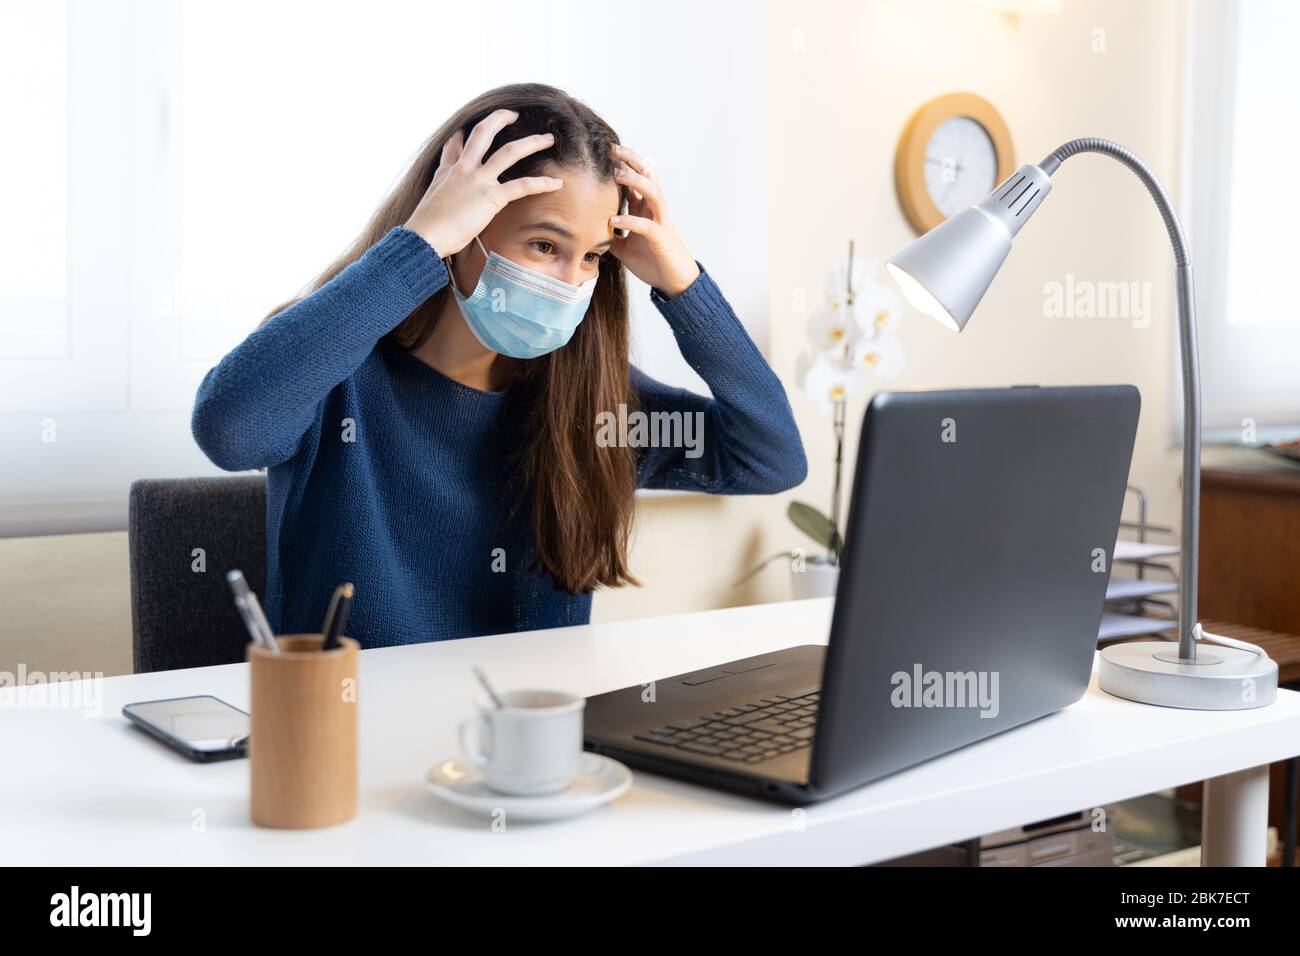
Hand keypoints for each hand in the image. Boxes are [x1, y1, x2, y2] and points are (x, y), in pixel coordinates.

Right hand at [403, 109, 561, 255]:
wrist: (423, 237)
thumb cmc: (426, 229)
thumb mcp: (429, 203)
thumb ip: (439, 194)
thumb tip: (441, 197)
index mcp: (447, 171)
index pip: (455, 144)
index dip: (462, 134)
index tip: (468, 127)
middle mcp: (463, 169)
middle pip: (483, 133)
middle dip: (501, 119)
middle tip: (514, 114)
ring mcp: (478, 180)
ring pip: (509, 152)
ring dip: (531, 143)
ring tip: (548, 139)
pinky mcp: (490, 197)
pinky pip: (522, 186)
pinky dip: (542, 184)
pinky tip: (557, 183)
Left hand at [608, 144, 700, 297]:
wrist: (675, 282)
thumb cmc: (653, 262)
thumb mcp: (625, 248)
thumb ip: (612, 236)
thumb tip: (590, 232)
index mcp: (646, 210)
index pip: (636, 179)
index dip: (624, 164)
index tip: (605, 151)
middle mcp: (655, 211)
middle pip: (647, 176)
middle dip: (631, 161)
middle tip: (611, 149)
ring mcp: (661, 222)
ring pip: (652, 192)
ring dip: (635, 181)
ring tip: (616, 174)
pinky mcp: (662, 239)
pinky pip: (646, 226)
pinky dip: (629, 221)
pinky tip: (612, 220)